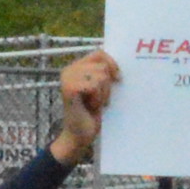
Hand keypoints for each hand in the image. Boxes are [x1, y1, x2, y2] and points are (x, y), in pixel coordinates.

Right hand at [52, 50, 119, 165]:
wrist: (80, 135)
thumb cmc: (92, 113)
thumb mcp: (100, 88)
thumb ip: (104, 72)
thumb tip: (121, 62)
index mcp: (75, 67)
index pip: (100, 53)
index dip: (112, 64)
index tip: (117, 78)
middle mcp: (68, 70)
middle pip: (102, 65)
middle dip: (107, 84)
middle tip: (98, 99)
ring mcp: (67, 78)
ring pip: (101, 75)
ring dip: (103, 92)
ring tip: (94, 103)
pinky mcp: (69, 88)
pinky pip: (95, 84)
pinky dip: (98, 98)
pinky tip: (91, 106)